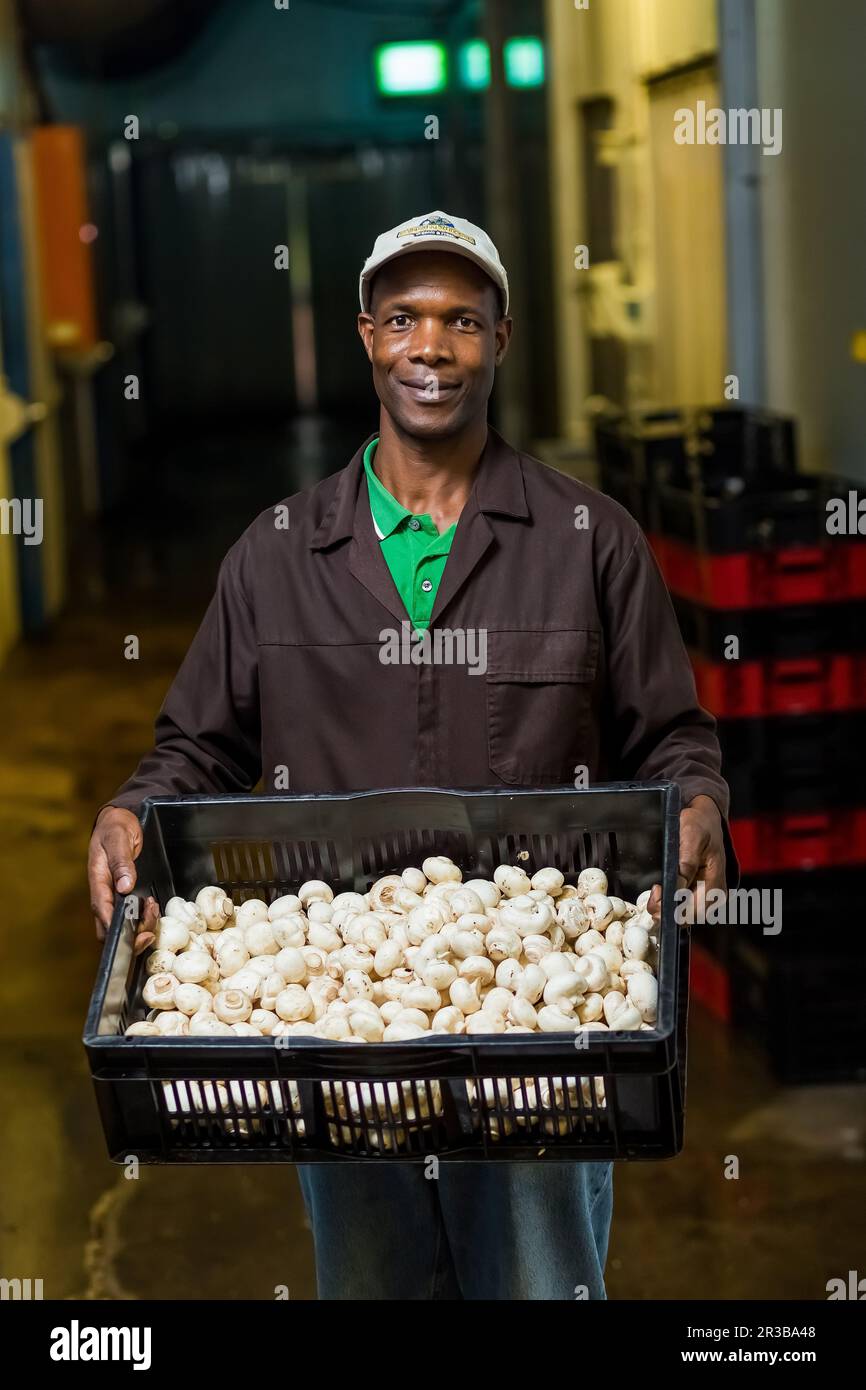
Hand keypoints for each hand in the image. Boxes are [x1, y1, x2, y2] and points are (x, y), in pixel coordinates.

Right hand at [88, 806, 157, 951]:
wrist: (120, 820)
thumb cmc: (115, 828)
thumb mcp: (118, 838)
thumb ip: (121, 861)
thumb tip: (124, 886)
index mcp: (98, 881)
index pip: (102, 911)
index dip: (115, 927)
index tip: (133, 934)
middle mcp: (105, 893)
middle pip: (110, 928)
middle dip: (131, 936)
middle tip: (150, 928)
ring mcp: (115, 897)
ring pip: (123, 926)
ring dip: (141, 927)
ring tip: (154, 908)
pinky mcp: (126, 896)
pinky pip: (132, 917)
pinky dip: (145, 919)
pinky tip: (154, 907)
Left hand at [647, 795, 726, 922]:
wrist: (705, 819)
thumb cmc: (701, 825)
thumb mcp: (692, 837)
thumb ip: (685, 864)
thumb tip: (675, 889)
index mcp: (716, 885)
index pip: (693, 912)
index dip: (672, 909)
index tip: (657, 894)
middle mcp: (715, 895)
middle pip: (687, 918)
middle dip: (666, 909)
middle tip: (654, 893)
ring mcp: (707, 896)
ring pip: (683, 914)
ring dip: (667, 906)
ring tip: (658, 890)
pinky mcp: (699, 893)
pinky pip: (682, 906)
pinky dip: (670, 901)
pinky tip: (663, 891)